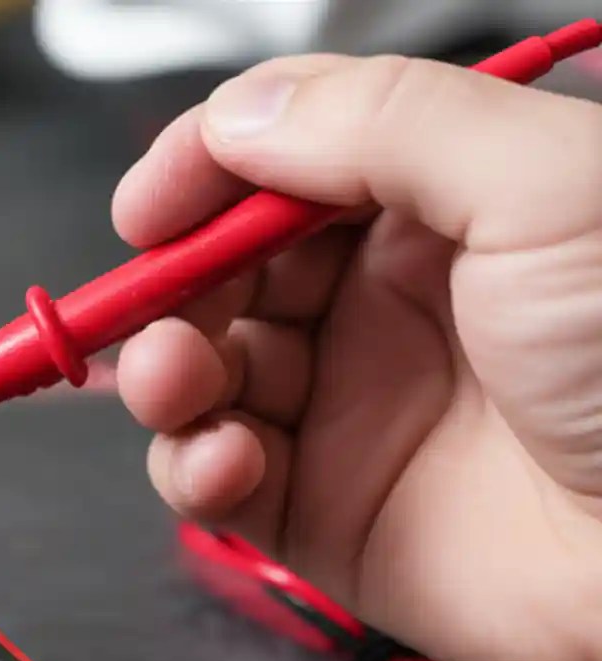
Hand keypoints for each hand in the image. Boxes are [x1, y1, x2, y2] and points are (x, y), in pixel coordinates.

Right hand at [113, 54, 601, 660]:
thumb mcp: (544, 189)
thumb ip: (384, 123)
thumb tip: (244, 119)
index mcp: (429, 210)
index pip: (276, 163)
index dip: (200, 173)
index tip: (150, 205)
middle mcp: (376, 305)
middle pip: (219, 271)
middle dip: (171, 284)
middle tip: (157, 305)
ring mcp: (343, 408)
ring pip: (200, 372)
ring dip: (165, 374)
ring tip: (179, 382)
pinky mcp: (321, 508)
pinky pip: (214, 477)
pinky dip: (192, 466)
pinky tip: (225, 460)